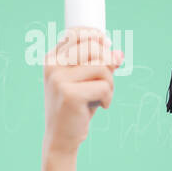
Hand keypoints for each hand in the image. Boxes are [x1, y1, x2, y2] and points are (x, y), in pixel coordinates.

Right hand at [43, 26, 122, 155]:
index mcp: (52, 59)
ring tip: (103, 96)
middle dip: (107, 63)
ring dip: (110, 83)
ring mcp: (59, 79)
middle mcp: (53, 66)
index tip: (106, 46)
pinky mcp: (70, 94)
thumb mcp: (86, 82)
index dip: (96, 37)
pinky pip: (103, 86)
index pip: (77, 33)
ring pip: (102, 66)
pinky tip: (101, 106)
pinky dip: (108, 97)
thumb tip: (118, 53)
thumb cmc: (75, 107)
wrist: (61, 137)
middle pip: (93, 46)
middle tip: (105, 80)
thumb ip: (100, 65)